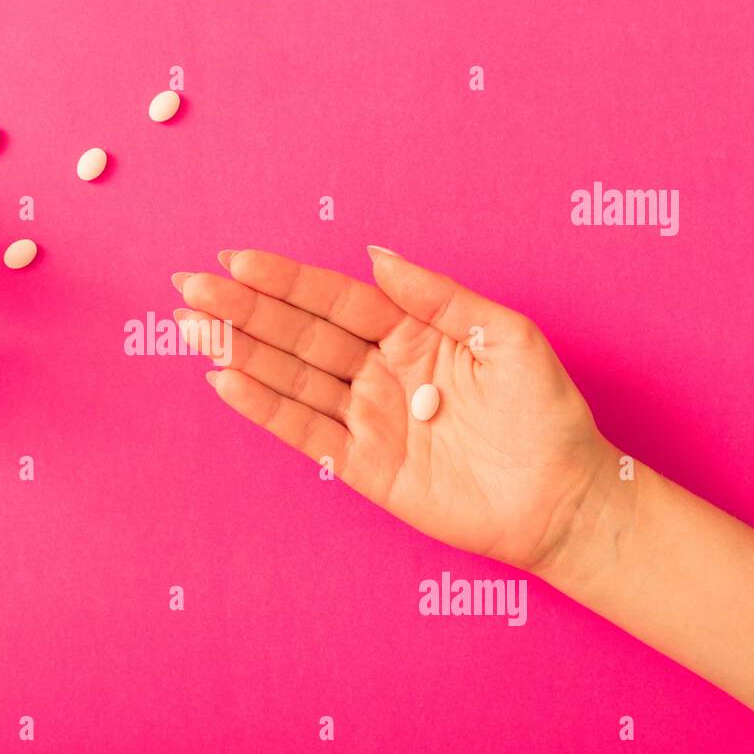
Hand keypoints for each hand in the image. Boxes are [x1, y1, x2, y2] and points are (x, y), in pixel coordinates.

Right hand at [173, 247, 614, 574]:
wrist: (563, 496)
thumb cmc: (545, 413)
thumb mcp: (504, 334)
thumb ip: (437, 296)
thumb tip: (376, 256)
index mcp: (411, 334)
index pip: (335, 300)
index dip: (286, 281)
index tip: (237, 260)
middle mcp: (379, 372)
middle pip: (300, 335)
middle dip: (243, 310)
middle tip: (190, 287)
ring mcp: (367, 419)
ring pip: (292, 378)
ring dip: (240, 352)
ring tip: (192, 326)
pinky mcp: (362, 466)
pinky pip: (304, 432)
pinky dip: (264, 408)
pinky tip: (226, 381)